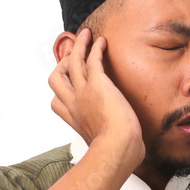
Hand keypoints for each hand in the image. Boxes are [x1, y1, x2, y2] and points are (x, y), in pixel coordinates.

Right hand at [48, 28, 143, 163]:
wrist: (117, 150)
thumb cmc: (117, 155)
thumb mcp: (109, 149)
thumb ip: (114, 145)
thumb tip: (133, 152)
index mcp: (75, 121)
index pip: (57, 103)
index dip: (60, 92)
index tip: (69, 86)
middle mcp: (74, 105)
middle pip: (55, 78)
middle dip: (61, 65)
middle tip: (73, 58)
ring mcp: (83, 93)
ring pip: (72, 62)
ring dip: (78, 46)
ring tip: (85, 34)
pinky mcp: (97, 84)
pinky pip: (91, 59)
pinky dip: (94, 47)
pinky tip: (101, 40)